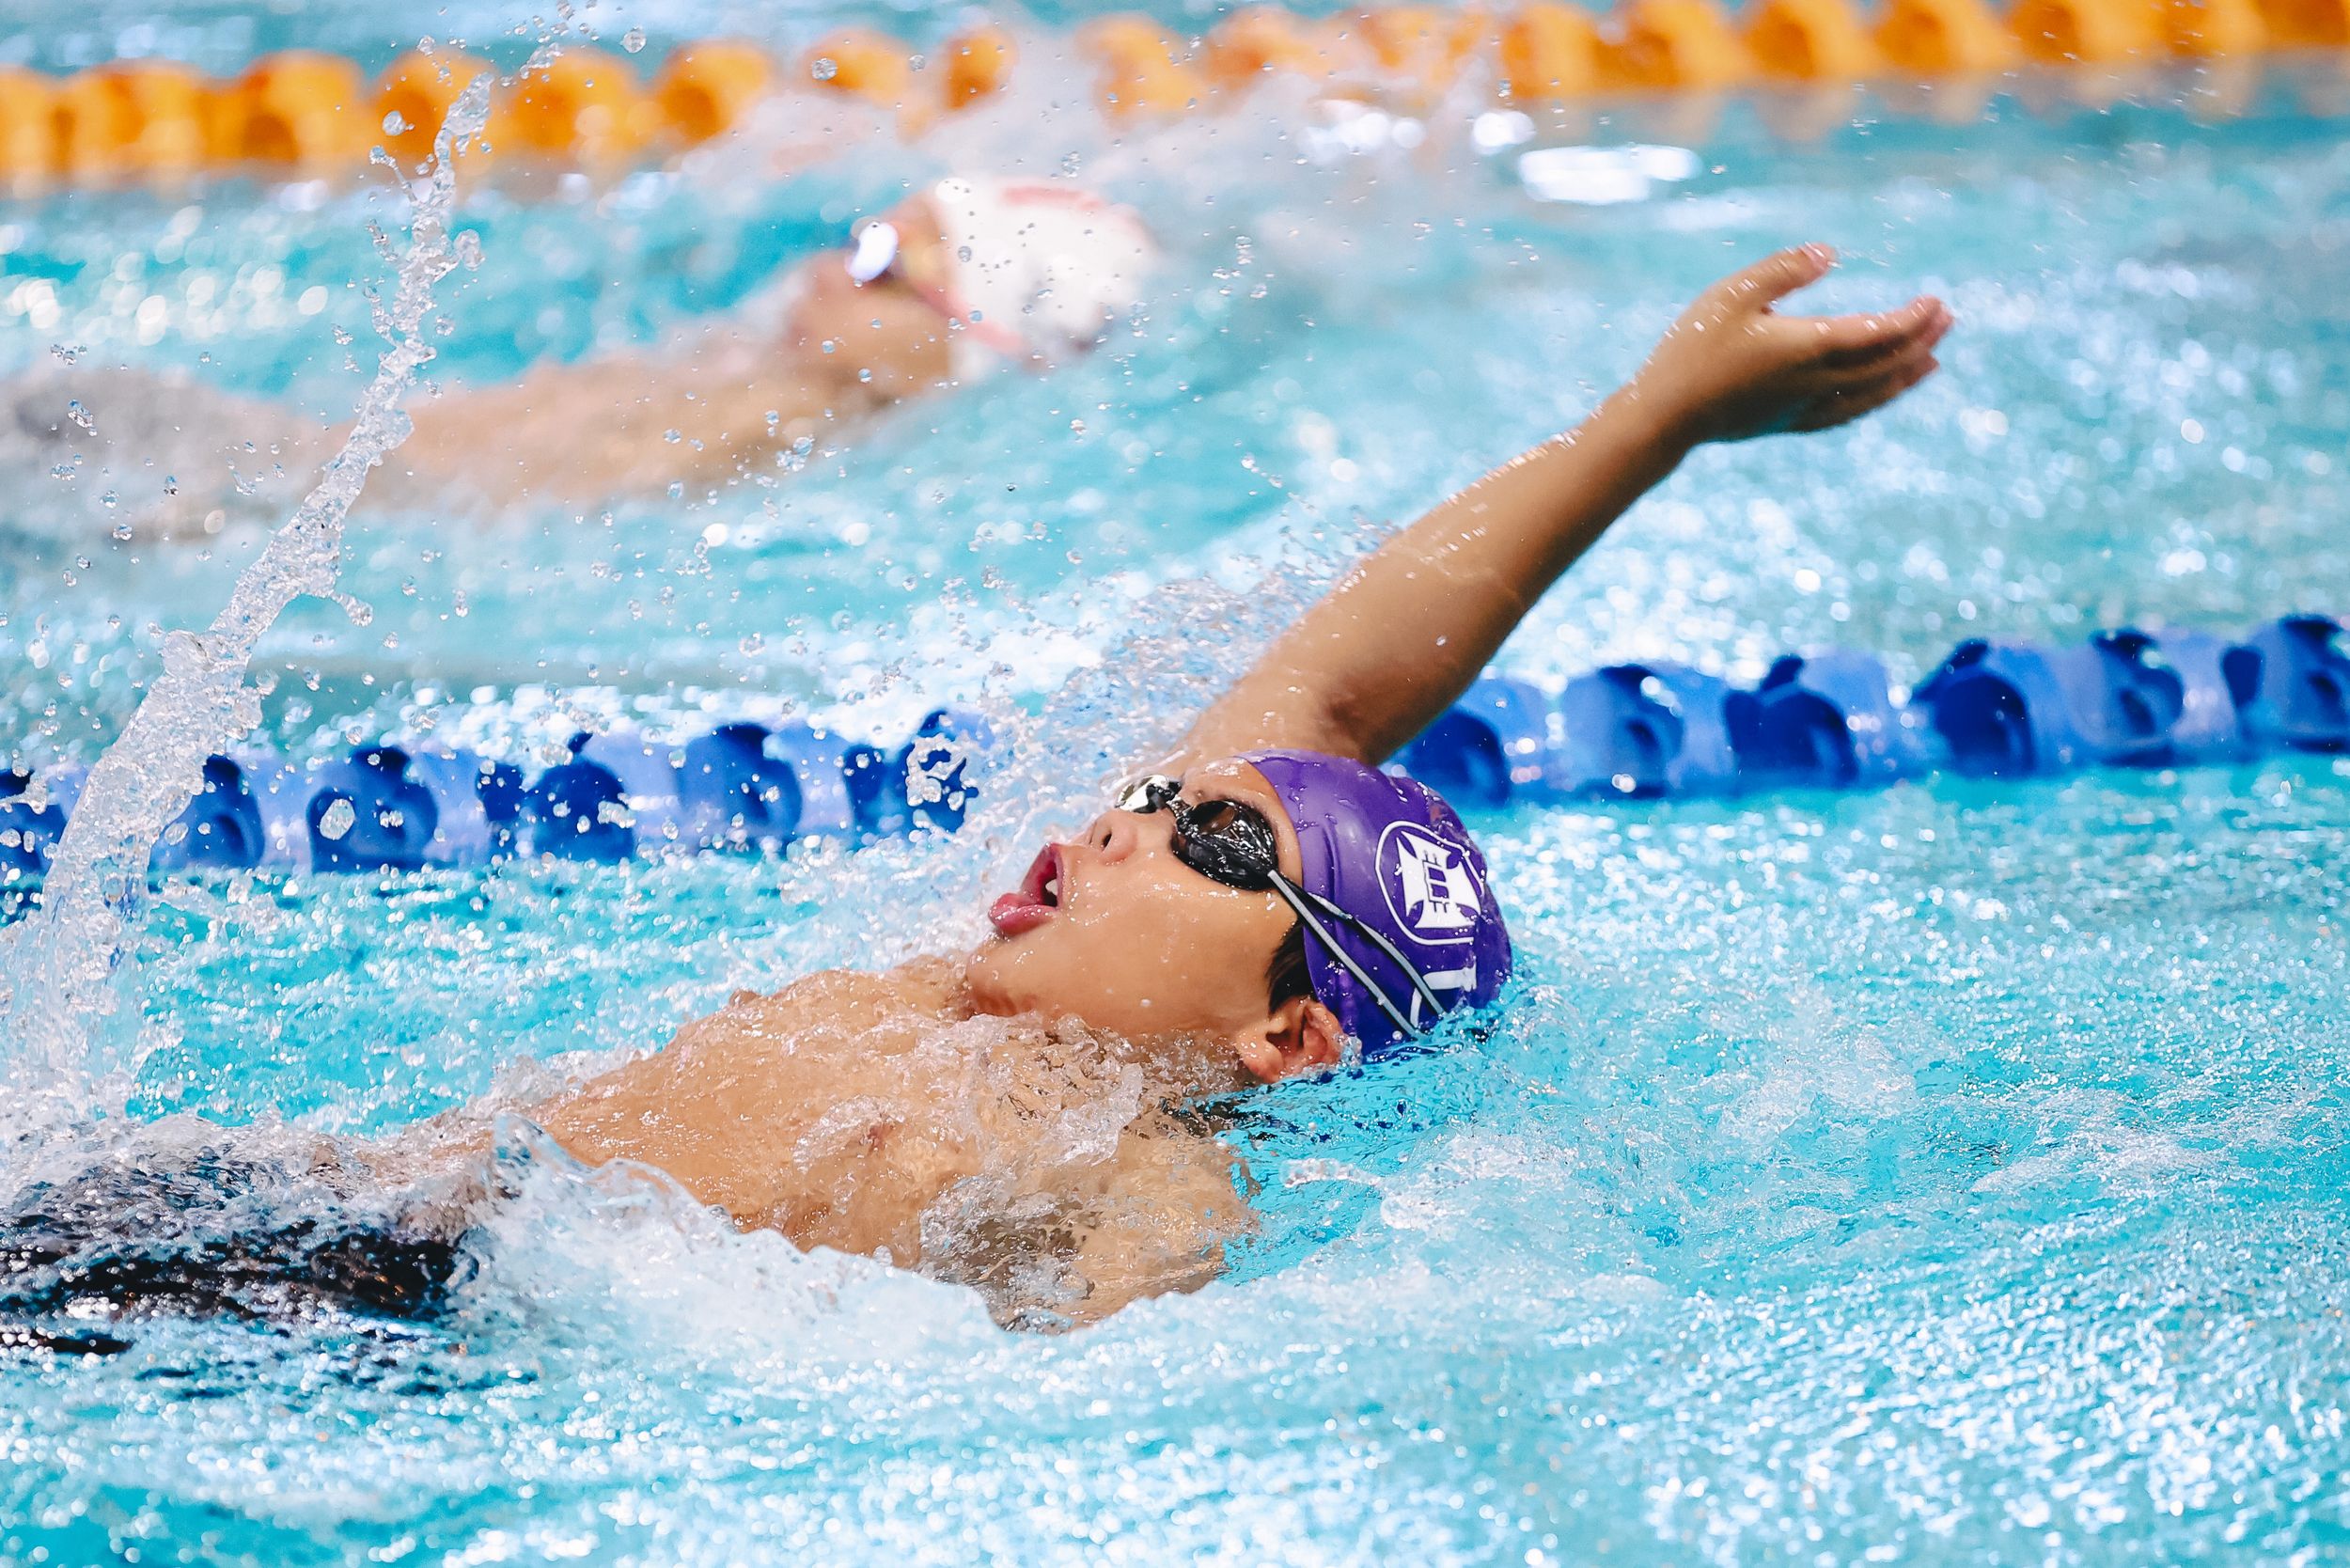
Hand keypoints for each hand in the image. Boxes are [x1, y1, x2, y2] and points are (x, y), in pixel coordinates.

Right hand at [1627, 244, 1949, 447]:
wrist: (1664, 417)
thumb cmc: (1692, 348)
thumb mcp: (1731, 294)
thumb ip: (1783, 269)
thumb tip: (1830, 252)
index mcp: (1807, 347)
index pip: (1878, 333)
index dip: (1912, 318)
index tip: (1936, 300)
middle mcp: (1815, 382)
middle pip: (1885, 364)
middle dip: (1920, 341)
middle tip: (1949, 320)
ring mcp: (1804, 407)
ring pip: (1872, 394)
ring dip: (1906, 374)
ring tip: (1933, 360)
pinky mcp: (1788, 423)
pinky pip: (1847, 414)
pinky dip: (1875, 401)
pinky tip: (1880, 394)